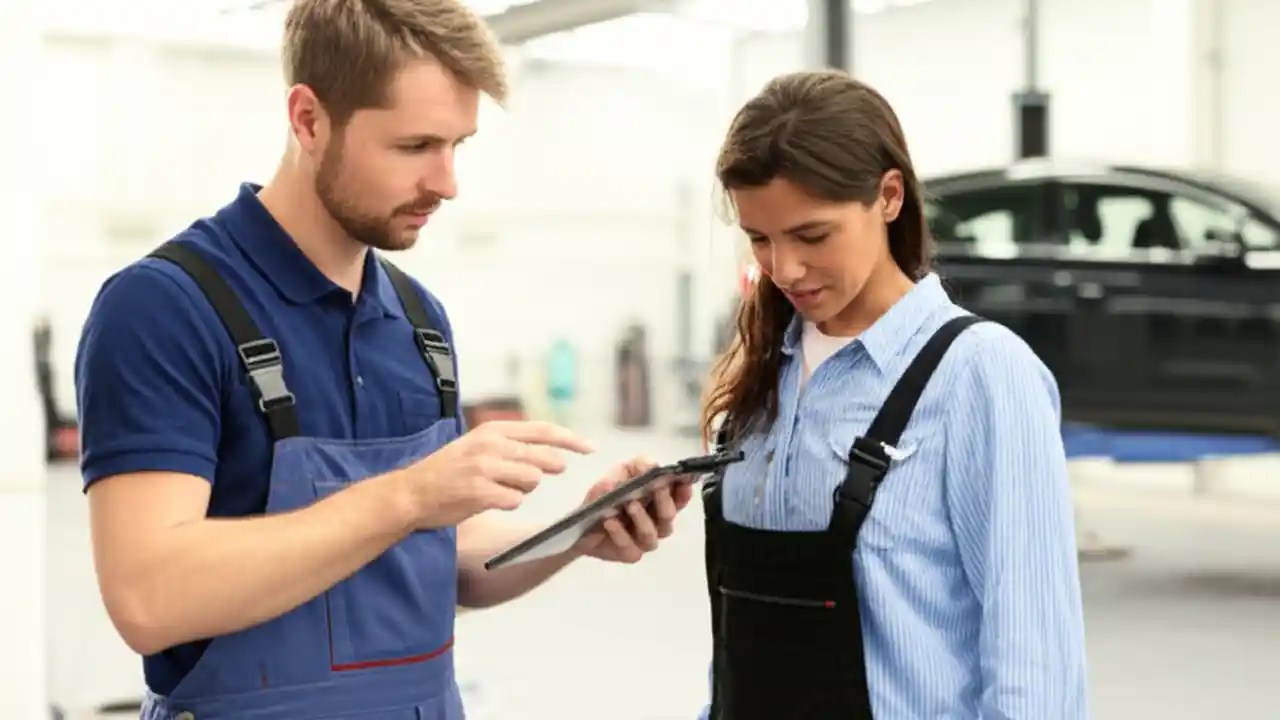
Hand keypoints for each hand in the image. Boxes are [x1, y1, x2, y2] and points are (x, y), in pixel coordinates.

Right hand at [403, 421, 593, 529]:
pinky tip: (489, 500)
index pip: (542, 430)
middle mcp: (491, 445)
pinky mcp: (480, 492)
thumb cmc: (448, 471)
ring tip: (502, 488)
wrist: (412, 492)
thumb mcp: (478, 445)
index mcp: (492, 430)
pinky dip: (508, 503)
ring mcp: (485, 468)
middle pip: (543, 457)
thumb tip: (553, 454)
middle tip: (552, 472)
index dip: (570, 439)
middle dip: (552, 467)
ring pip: (532, 481)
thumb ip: (511, 445)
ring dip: (524, 489)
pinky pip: (514, 501)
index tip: (590, 447)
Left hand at [572, 456, 695, 563]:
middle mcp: (657, 523)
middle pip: (669, 515)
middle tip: (656, 487)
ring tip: (629, 504)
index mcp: (660, 501)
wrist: (582, 520)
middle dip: (663, 500)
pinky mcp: (629, 554)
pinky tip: (610, 521)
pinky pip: (630, 548)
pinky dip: (620, 534)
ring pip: (651, 534)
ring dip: (641, 518)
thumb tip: (654, 465)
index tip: (682, 481)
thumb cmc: (607, 494)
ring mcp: (644, 541)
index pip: (679, 498)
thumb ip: (639, 466)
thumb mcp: (621, 472)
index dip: (683, 491)